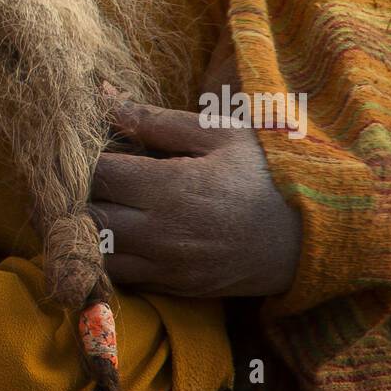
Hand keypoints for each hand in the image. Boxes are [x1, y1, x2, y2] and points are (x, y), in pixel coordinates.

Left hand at [89, 92, 302, 298]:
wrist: (316, 235)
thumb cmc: (267, 171)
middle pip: (86, 219)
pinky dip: (108, 258)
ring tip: (95, 203)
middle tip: (78, 175)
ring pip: (96, 256)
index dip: (79, 157)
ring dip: (86, 231)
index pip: (96, 174)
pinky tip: (118, 232)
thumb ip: (154, 121)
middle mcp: (161, 234)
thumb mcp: (216, 132)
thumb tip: (103, 100)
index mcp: (170, 188)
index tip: (81, 144)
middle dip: (74, 196)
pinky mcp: (177, 289)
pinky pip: (122, 279)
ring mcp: (168, 268)